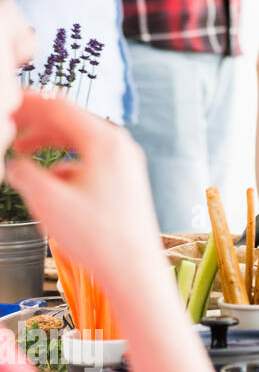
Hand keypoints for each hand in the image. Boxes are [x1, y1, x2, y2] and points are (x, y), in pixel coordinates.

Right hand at [4, 91, 162, 285]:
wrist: (133, 267)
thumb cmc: (97, 236)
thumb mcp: (46, 200)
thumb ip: (23, 174)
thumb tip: (13, 165)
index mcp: (105, 141)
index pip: (59, 107)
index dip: (26, 103)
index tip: (6, 104)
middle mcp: (120, 146)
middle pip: (71, 120)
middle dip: (35, 122)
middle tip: (7, 126)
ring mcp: (126, 163)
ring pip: (80, 141)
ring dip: (49, 142)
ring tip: (20, 150)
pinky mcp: (126, 181)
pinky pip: (90, 160)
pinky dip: (66, 161)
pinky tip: (48, 178)